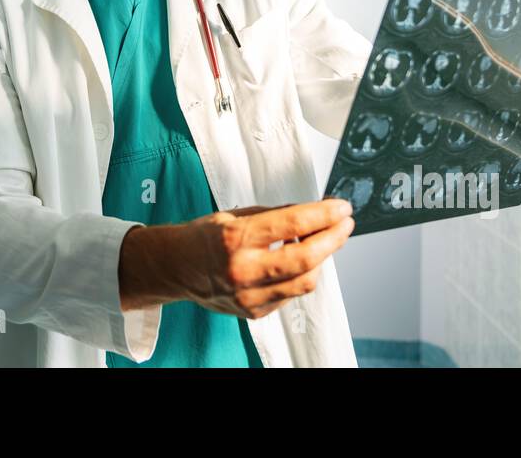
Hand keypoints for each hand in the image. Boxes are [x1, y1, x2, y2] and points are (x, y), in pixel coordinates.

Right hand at [118, 199, 354, 317]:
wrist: (176, 268)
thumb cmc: (204, 237)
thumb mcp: (237, 215)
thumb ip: (276, 215)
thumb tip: (314, 212)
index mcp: (236, 237)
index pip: (293, 224)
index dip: (324, 215)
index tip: (341, 208)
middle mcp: (243, 269)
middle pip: (306, 259)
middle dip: (333, 239)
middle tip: (344, 224)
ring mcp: (249, 295)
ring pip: (304, 282)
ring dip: (321, 259)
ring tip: (322, 241)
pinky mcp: (254, 311)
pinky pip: (290, 294)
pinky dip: (299, 275)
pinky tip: (295, 260)